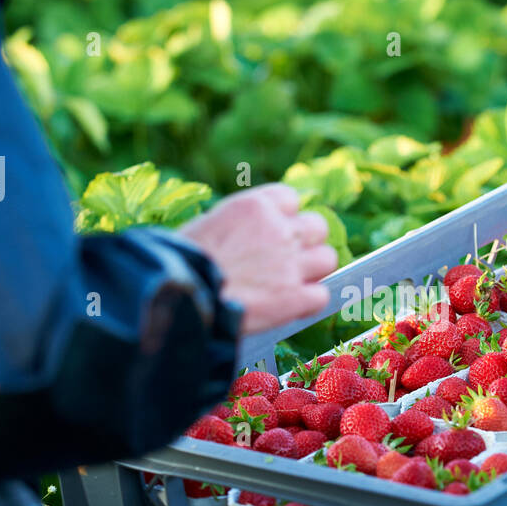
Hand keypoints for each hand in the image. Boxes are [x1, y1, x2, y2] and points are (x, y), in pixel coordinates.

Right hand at [179, 184, 337, 334]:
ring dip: (313, 270)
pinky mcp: (295, 298)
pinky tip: (290, 307)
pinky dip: (308, 303)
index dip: (284, 217)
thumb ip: (240, 226)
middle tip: (287, 259)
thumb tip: (249, 236)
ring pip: (327, 258)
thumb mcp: (208, 225)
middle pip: (317, 226)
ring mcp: (290, 264)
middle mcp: (278, 230)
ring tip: (292, 283)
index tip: (274, 232)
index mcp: (255, 206)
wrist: (179, 296)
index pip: (290, 198)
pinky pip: (322, 295)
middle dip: (306, 241)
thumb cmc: (180, 262)